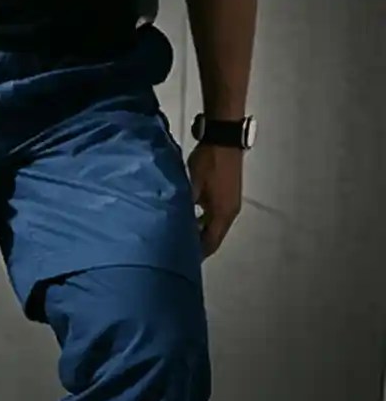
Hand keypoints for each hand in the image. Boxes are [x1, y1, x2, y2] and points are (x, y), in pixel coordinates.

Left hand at [187, 143, 243, 258]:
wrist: (224, 138)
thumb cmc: (209, 161)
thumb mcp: (191, 184)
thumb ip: (183, 205)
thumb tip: (170, 221)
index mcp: (223, 214)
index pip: (209, 244)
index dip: (196, 255)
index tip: (180, 262)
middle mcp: (229, 212)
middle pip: (212, 237)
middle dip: (196, 246)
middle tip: (176, 251)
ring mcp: (230, 203)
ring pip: (213, 226)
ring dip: (198, 232)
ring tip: (178, 237)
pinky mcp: (226, 194)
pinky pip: (213, 215)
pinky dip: (201, 221)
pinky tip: (186, 218)